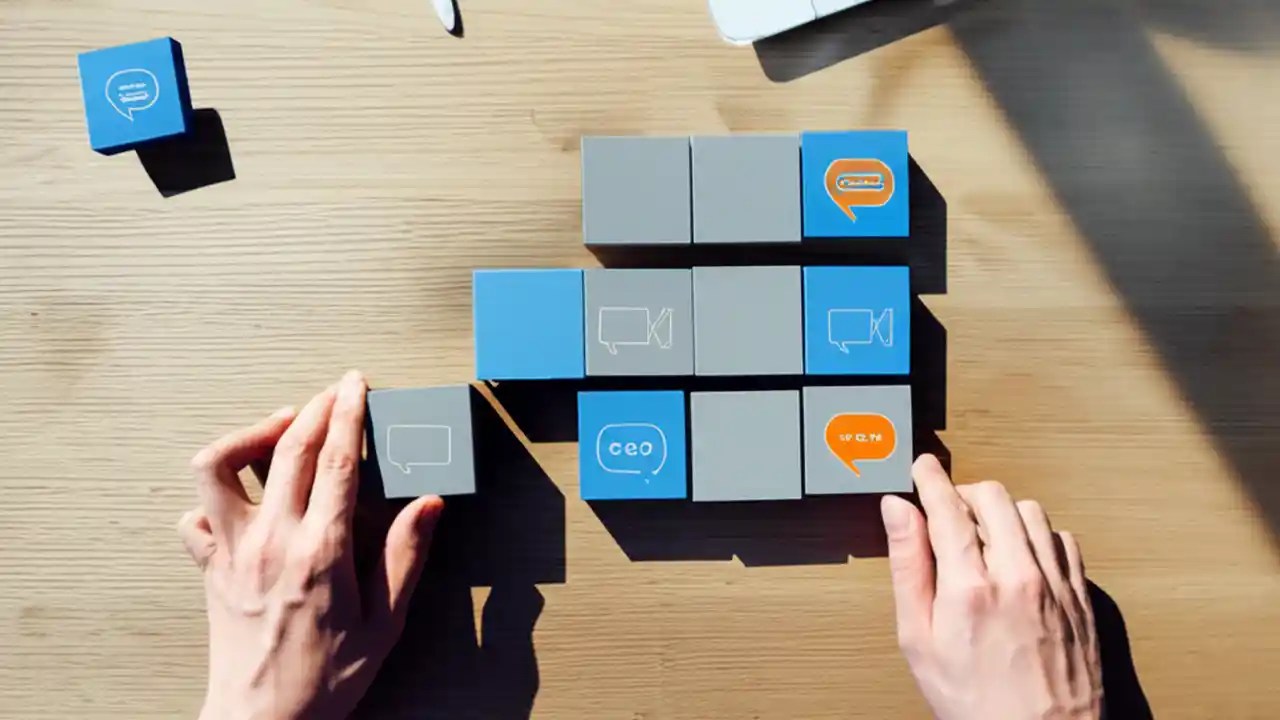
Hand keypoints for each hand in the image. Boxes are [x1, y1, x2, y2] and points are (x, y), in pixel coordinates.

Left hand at [178, 371, 443, 719]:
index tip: (356, 385)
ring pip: (219, 465)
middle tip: (334, 392)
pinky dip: (213, 494)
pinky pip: (195, 514)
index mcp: (321, 551)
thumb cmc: (327, 679)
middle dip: (314, 406)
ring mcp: (232, 550)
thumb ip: (406, 558)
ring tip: (281, 428)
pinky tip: (244, 493)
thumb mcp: (386, 624)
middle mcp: (271, 540)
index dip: (348, 412)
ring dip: (251, 434)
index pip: (336, 459)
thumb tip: (428, 505)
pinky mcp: (209, 567)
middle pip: (287, 446)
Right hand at [881, 455, 1102, 719]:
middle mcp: (1018, 576)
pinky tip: (1022, 555)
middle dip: (965, 492)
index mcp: (970, 587)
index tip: (922, 468)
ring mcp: (1055, 585)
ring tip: (984, 533)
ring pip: (1031, 511)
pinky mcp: (1081, 598)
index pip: (947, 506)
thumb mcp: (918, 641)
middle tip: (948, 508)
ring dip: (1003, 511)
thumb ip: (908, 567)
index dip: (930, 478)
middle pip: (993, 496)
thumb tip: (897, 513)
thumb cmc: (974, 704)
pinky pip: (1063, 540)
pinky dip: (1039, 535)